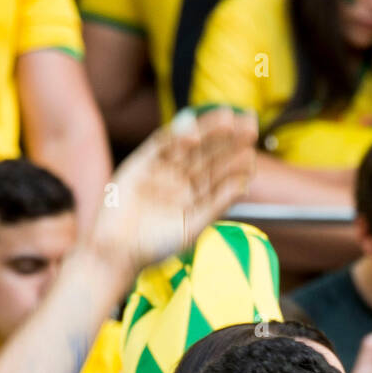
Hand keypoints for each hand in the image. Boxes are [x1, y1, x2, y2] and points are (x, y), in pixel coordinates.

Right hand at [90, 106, 257, 282]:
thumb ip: (217, 204)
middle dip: (228, 139)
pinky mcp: (139, 164)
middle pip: (207, 154)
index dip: (236, 160)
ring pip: (187, 145)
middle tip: (250, 124)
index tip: (254, 149)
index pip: (219, 174)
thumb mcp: (193, 226)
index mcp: (193, 196)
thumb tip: (245, 184)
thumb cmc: (155, 247)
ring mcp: (160, 170)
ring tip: (229, 119)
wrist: (118, 252)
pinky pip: (160, 146)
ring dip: (207, 131)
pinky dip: (175, 137)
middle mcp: (179, 180)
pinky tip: (195, 133)